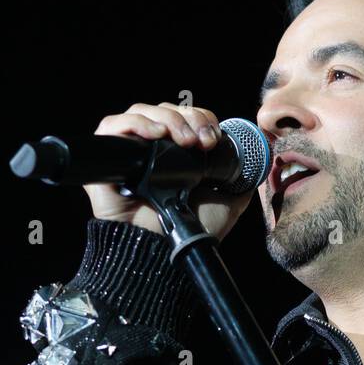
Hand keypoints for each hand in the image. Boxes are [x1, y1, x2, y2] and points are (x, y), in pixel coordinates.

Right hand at [83, 100, 255, 240]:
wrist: (166, 253)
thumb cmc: (191, 232)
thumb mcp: (228, 203)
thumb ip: (241, 183)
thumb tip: (257, 161)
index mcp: (176, 156)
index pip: (184, 119)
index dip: (200, 119)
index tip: (214, 138)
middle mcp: (151, 151)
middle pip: (164, 111)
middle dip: (188, 118)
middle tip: (203, 140)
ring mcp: (128, 154)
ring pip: (141, 113)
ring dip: (167, 119)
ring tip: (183, 140)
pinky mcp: (106, 161)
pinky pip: (112, 126)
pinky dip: (134, 123)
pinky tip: (154, 135)